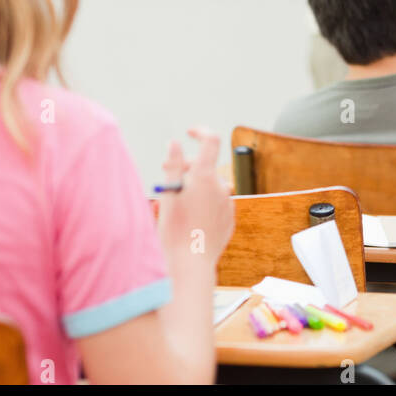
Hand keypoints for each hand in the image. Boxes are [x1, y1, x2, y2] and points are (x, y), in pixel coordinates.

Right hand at [157, 127, 233, 261]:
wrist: (191, 264)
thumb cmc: (174, 230)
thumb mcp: (167, 194)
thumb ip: (174, 165)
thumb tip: (175, 142)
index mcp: (205, 177)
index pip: (211, 140)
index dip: (200, 132)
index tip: (189, 132)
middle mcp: (220, 186)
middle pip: (205, 167)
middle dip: (187, 167)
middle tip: (166, 174)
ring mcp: (227, 203)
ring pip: (209, 187)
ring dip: (194, 188)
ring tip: (175, 203)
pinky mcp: (229, 218)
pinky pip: (215, 204)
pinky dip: (203, 204)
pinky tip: (189, 218)